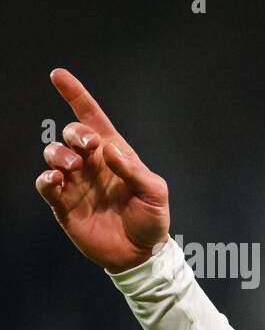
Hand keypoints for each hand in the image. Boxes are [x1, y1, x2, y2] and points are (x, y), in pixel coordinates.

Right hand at [34, 68, 169, 272]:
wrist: (141, 254)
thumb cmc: (151, 220)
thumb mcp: (155, 193)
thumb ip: (134, 170)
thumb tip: (108, 149)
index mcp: (115, 155)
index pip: (92, 119)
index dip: (76, 96)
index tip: (58, 75)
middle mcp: (92, 164)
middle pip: (71, 134)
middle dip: (75, 133)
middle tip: (88, 146)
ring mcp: (76, 183)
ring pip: (53, 154)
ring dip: (59, 153)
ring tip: (72, 167)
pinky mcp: (63, 204)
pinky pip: (46, 184)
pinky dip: (46, 178)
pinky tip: (56, 179)